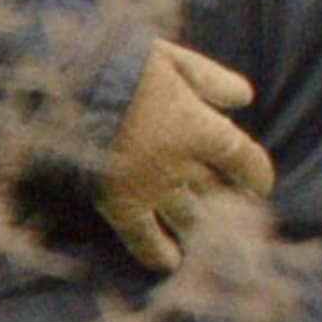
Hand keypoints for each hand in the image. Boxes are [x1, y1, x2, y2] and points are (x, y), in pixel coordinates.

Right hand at [96, 39, 274, 271]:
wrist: (60, 83)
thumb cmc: (116, 62)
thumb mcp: (170, 58)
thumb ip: (209, 79)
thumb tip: (244, 100)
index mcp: (199, 128)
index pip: (243, 160)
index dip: (256, 174)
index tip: (260, 185)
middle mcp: (182, 165)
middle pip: (217, 191)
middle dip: (230, 202)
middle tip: (237, 212)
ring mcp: (150, 188)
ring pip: (188, 217)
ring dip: (201, 227)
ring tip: (212, 238)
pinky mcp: (117, 202)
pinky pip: (143, 238)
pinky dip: (158, 252)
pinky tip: (171, 263)